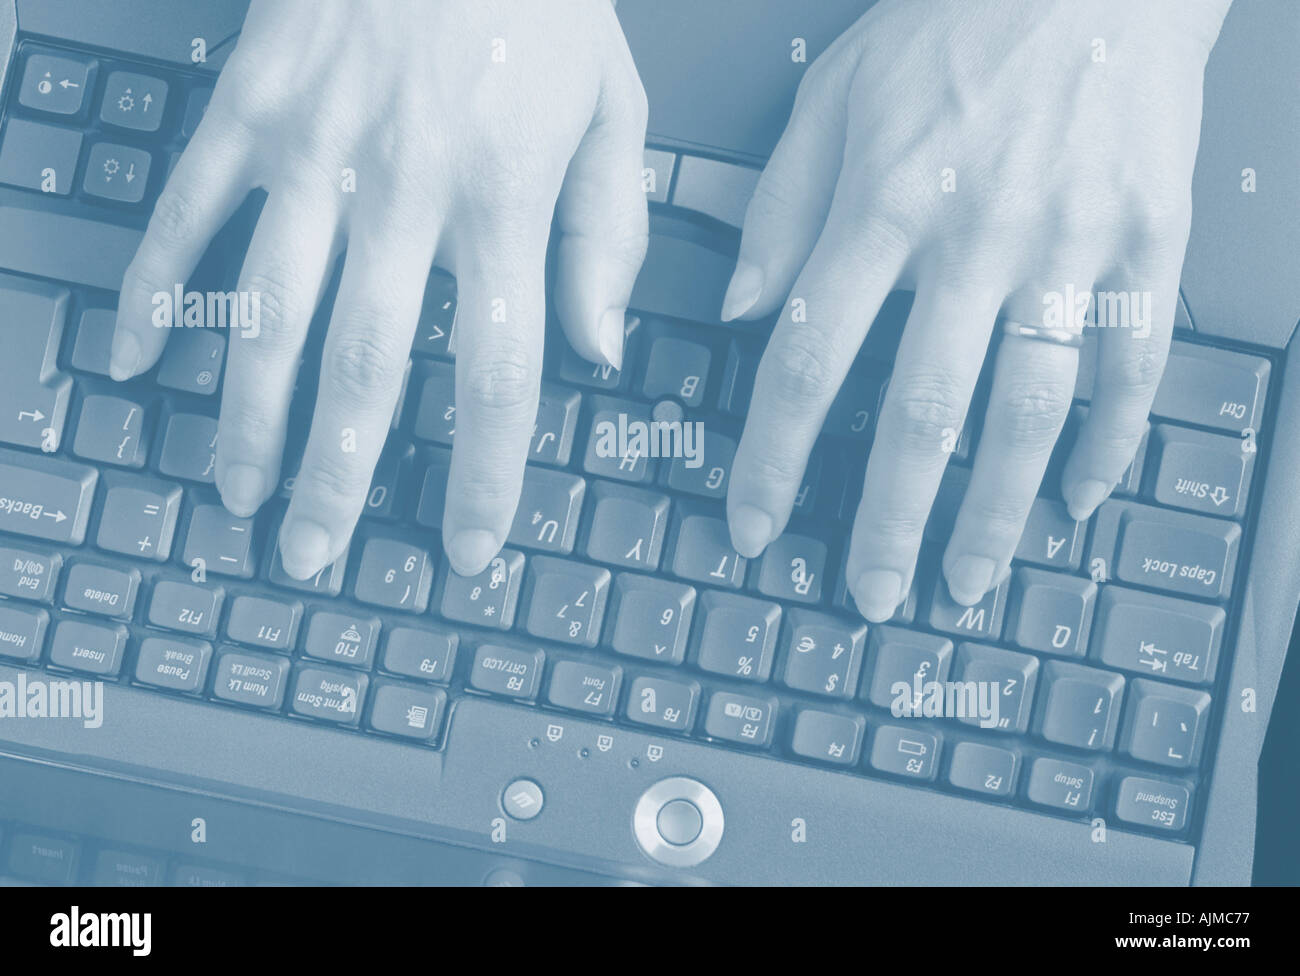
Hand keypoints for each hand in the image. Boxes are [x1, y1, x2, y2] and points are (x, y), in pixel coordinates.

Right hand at [110, 0, 646, 577]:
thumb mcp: (615, 110)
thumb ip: (608, 236)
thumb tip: (599, 347)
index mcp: (504, 200)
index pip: (496, 375)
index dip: (479, 477)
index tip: (465, 550)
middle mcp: (405, 192)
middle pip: (365, 370)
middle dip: (337, 480)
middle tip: (314, 557)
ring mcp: (315, 152)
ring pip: (269, 313)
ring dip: (246, 418)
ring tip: (236, 496)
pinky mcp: (250, 109)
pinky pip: (188, 211)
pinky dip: (158, 288)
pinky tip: (136, 359)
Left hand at [721, 0, 1230, 619]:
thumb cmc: (954, 26)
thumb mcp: (832, 98)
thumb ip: (778, 210)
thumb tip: (738, 314)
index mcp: (884, 205)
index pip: (808, 364)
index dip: (773, 462)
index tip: (754, 528)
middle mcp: (976, 237)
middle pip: (921, 414)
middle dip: (887, 522)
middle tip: (869, 596)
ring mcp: (1073, 244)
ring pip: (1030, 410)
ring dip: (996, 512)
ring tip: (965, 582)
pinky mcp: (1152, 241)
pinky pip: (1135, 366)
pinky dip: (1110, 444)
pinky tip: (1079, 502)